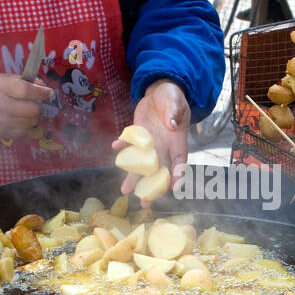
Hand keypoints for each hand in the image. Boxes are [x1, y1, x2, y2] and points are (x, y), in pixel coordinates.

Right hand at [0, 74, 53, 140]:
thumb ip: (24, 81)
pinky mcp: (0, 133)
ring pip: (31, 122)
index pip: (26, 91)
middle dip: (37, 105)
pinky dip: (25, 126)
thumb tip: (43, 88)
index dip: (40, 93)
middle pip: (32, 109)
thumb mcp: (5, 79)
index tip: (48, 93)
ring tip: (24, 112)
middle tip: (32, 103)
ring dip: (32, 117)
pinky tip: (18, 120)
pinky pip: (24, 132)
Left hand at [113, 80, 189, 198]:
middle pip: (157, 170)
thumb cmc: (172, 96)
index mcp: (177, 139)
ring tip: (124, 191)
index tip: (175, 189)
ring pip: (141, 163)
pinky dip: (122, 146)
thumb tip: (171, 124)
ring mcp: (149, 142)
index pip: (179, 160)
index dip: (178, 174)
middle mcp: (163, 145)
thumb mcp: (175, 101)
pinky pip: (129, 144)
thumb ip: (174, 112)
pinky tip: (115, 148)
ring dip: (133, 176)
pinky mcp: (137, 135)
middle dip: (151, 187)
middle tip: (145, 203)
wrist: (159, 91)